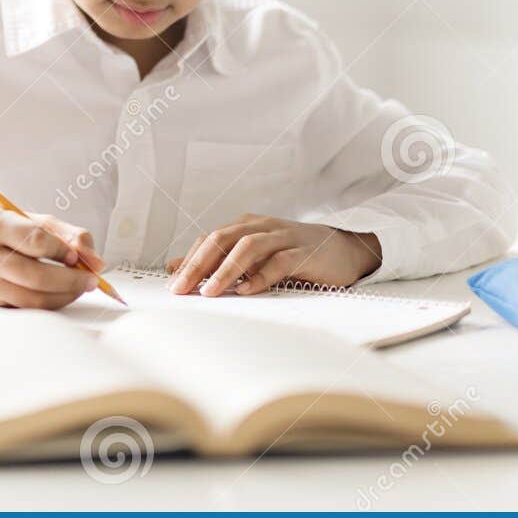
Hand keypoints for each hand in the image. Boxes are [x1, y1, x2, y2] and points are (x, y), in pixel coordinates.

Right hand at [0, 209, 106, 309]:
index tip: (78, 257)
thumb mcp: (32, 221)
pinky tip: (61, 294)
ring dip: (65, 296)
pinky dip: (50, 304)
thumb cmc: (3, 233)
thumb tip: (96, 261)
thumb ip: (67, 234)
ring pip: (33, 298)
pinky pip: (27, 308)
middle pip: (36, 276)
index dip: (63, 251)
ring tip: (80, 288)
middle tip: (91, 280)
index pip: (35, 240)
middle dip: (71, 281)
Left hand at [167, 214, 380, 296]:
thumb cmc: (294, 254)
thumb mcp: (254, 255)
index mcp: (246, 226)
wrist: (345, 249)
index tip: (172, 284)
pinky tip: (247, 290)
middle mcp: (262, 227)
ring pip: (248, 246)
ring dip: (226, 269)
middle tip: (181, 289)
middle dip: (198, 264)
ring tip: (209, 291)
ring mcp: (284, 237)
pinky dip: (262, 275)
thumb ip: (218, 260)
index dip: (189, 260)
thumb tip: (175, 269)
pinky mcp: (306, 253)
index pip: (210, 239)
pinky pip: (280, 261)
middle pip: (222, 239)